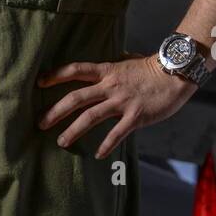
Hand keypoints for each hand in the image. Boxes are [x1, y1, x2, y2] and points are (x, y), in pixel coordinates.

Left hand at [37, 53, 194, 158]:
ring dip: (73, 130)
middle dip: (56, 111)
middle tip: (40, 123)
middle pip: (76, 97)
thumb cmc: (153, 68)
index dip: (56, 75)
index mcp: (107, 71)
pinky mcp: (136, 116)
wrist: (176, 74)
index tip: (39, 83)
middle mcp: (110, 85)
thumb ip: (115, 65)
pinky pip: (117, 133)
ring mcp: (122, 101)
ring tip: (61, 141)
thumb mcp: (128, 61)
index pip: (76, 70)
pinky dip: (106, 144)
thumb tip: (108, 64)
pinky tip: (98, 154)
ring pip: (91, 116)